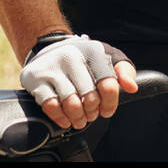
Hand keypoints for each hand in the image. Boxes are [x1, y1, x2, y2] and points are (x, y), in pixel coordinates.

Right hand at [20, 33, 138, 130]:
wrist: (49, 49)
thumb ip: (124, 71)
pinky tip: (65, 118)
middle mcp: (71, 56)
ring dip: (77, 118)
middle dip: (92, 112)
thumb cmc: (83, 59)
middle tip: (90, 114)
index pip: (108, 85)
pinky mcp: (35, 78)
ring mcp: (52, 67)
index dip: (109, 103)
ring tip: (79, 118)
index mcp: (92, 51)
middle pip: (89, 98)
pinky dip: (60, 118)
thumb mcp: (107, 58)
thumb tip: (131, 87)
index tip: (106, 109)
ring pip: (71, 104)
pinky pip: (51, 106)